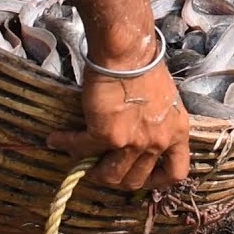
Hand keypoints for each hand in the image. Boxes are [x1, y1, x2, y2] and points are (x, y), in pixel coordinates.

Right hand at [47, 62, 190, 190]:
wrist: (129, 53)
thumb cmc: (145, 66)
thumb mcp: (165, 100)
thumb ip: (157, 122)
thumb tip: (140, 131)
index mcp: (177, 132)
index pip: (176, 173)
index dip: (158, 181)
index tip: (143, 177)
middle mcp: (158, 142)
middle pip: (136, 180)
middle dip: (117, 179)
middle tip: (102, 168)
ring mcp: (134, 142)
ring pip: (110, 176)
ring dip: (93, 171)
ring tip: (81, 160)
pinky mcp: (108, 136)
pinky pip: (83, 150)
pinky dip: (67, 145)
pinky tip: (57, 140)